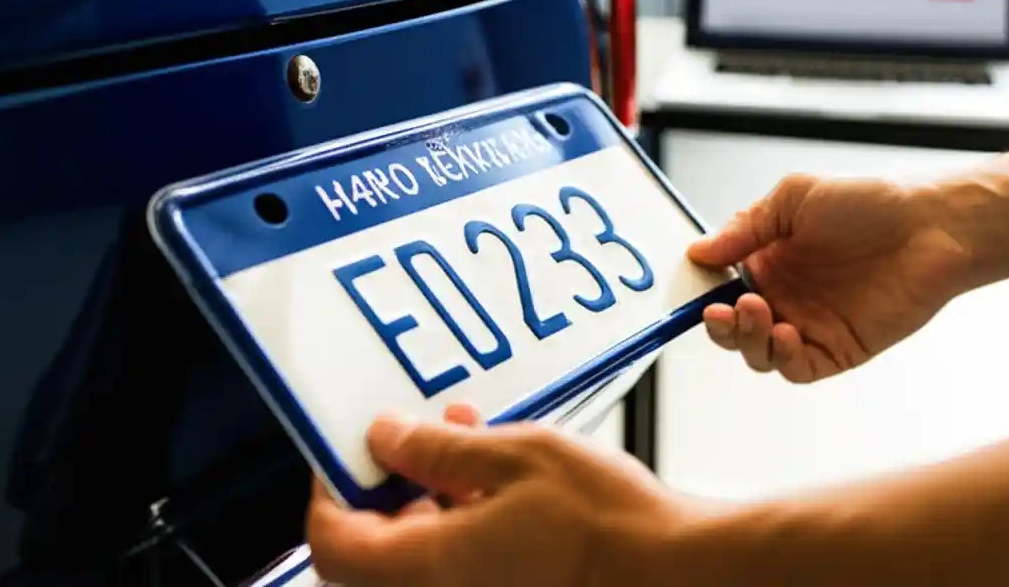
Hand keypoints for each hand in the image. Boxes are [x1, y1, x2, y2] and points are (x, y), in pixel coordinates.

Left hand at [306, 409, 693, 586]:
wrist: (679, 573)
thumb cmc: (607, 526)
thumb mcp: (514, 458)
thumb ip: (437, 449)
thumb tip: (385, 437)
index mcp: (426, 569)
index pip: (331, 542)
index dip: (329, 491)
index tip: (348, 451)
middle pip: (373, 548)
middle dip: (388, 483)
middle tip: (412, 435)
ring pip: (420, 551)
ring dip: (428, 493)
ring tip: (466, 437)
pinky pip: (460, 562)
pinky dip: (462, 518)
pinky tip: (499, 474)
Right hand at [689, 175, 969, 382]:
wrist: (931, 225)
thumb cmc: (870, 203)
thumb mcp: (794, 199)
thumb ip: (745, 228)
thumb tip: (698, 251)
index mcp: (768, 262)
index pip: (720, 288)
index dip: (703, 293)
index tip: (694, 288)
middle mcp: (785, 297)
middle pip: (733, 329)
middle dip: (719, 325)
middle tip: (720, 309)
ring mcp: (809, 326)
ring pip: (758, 353)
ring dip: (746, 339)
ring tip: (756, 310)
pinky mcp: (838, 350)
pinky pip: (797, 367)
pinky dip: (781, 357)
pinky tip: (785, 333)